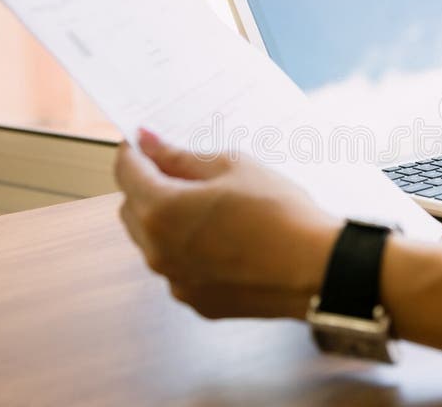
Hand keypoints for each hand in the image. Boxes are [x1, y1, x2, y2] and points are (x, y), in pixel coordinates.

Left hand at [115, 129, 339, 319]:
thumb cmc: (279, 213)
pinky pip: (177, 268)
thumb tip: (149, 144)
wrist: (316, 268)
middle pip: (131, 209)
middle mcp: (157, 251)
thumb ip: (181, 157)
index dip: (134, 150)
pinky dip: (187, 250)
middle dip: (147, 186)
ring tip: (208, 206)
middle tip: (180, 170)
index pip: (126, 172)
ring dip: (166, 220)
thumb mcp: (232, 167)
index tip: (145, 140)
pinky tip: (223, 238)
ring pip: (152, 242)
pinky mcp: (197, 301)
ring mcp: (175, 281)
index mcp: (160, 211)